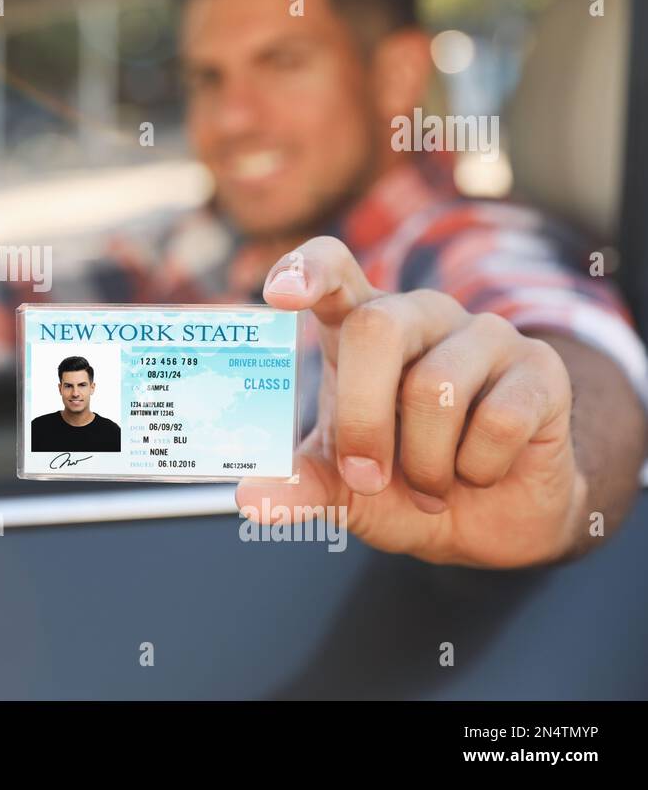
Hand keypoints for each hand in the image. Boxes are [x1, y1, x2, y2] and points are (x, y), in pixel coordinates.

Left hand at [238, 235, 586, 567]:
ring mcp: (484, 334)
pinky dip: (478, 468)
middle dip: (361, 418)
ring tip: (430, 486)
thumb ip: (298, 484)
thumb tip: (250, 499)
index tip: (279, 295)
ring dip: (425, 463)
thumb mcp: (339, 487)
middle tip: (366, 477)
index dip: (307, 271)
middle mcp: (420, 316)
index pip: (333, 268)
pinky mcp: (540, 368)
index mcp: (360, 326)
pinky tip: (480, 472)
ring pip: (435, 387)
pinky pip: (499, 419)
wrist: (487, 521)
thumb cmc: (401, 484)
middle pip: (375, 327)